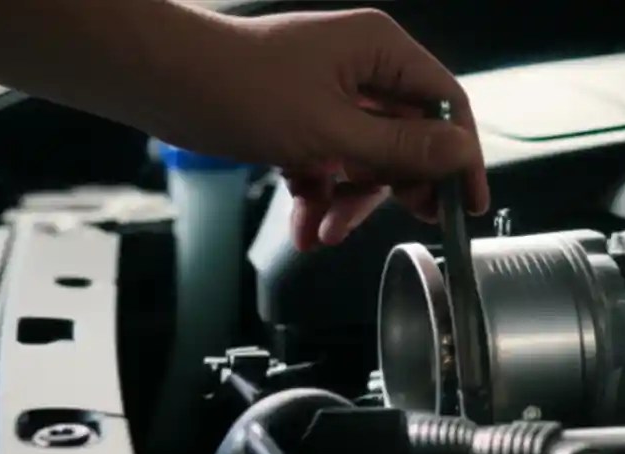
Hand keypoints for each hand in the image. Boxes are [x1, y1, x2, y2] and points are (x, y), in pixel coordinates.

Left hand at [154, 8, 488, 249]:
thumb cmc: (236, 89)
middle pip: (406, 135)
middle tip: (399, 223)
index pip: (445, 104)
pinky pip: (329, 159)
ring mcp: (329, 90)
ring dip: (349, 199)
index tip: (465, 204)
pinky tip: (304, 222)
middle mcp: (360, 64)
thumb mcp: (331, 132)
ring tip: (324, 231)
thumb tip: (461, 154)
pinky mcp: (301, 113)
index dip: (460, 157)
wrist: (159, 82)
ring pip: (365, 155)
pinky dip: (320, 192)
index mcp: (379, 50)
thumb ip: (402, 148)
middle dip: (392, 186)